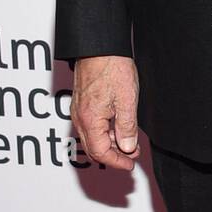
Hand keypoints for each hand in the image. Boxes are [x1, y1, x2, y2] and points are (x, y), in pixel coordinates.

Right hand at [71, 56, 140, 171]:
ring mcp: (79, 110)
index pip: (101, 152)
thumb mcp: (127, 100)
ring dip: (111, 143)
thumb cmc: (112, 67)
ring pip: (93, 137)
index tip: (130, 165)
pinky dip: (105, 131)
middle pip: (94, 148)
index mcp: (90, 120)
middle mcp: (80, 118)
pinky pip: (91, 125)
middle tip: (133, 155)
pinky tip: (119, 127)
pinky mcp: (82, 103)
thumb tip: (128, 148)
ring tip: (130, 141)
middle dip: (114, 155)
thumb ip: (127, 127)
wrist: (99, 46)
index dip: (116, 162)